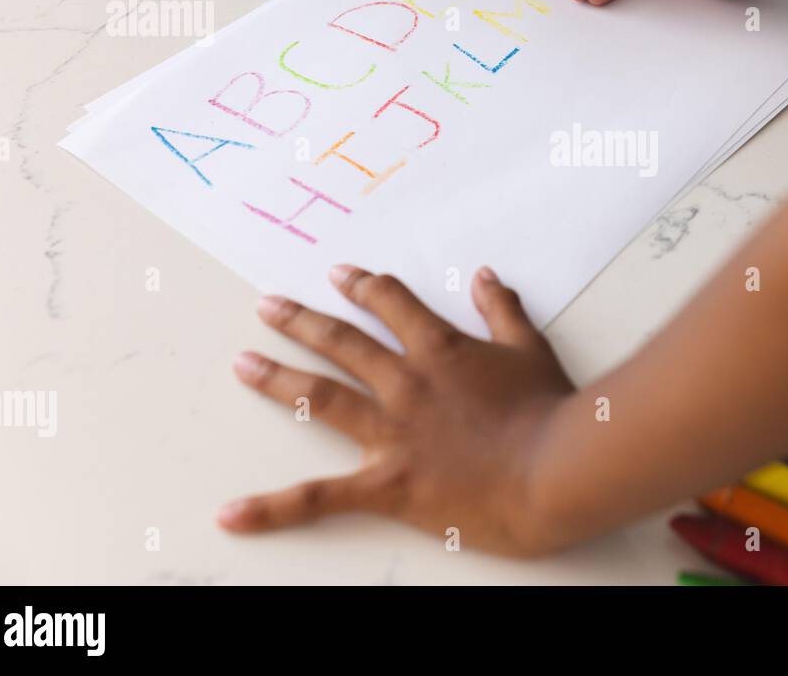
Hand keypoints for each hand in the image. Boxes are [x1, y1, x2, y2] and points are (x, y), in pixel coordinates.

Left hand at [217, 265, 575, 557]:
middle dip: (302, 320)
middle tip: (268, 305)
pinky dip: (274, 507)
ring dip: (278, 379)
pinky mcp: (388, 484)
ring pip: (321, 398)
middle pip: (343, 343)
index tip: (341, 275)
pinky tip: (232, 513)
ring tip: (243, 364)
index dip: (363, 287)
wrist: (555, 470)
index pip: (391, 306)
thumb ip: (503, 311)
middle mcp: (406, 385)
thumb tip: (487, 277)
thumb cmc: (548, 412)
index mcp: (440, 351)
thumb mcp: (531, 350)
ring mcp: (392, 434)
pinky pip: (321, 497)